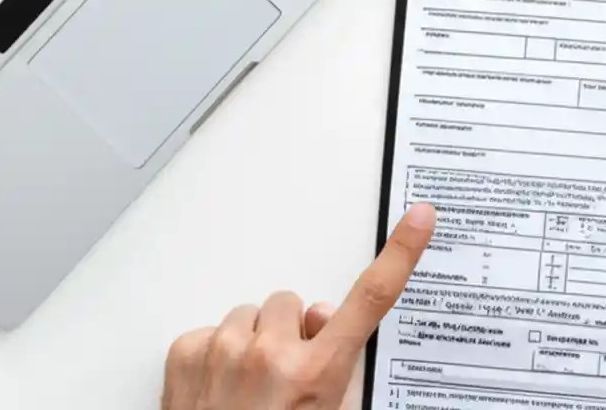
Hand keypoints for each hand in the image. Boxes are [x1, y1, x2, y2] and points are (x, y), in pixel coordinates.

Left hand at [161, 203, 436, 409]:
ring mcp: (225, 350)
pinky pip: (211, 329)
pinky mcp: (187, 352)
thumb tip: (321, 318)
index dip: (399, 253)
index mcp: (317, 373)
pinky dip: (215, 353)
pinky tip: (218, 387)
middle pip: (294, 304)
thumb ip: (333, 364)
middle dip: (291, 331)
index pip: (371, 299)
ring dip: (251, 342)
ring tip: (246, 387)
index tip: (418, 219)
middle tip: (283, 376)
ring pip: (251, 314)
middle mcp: (272, 355)